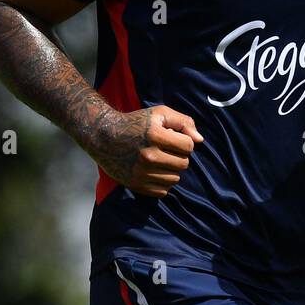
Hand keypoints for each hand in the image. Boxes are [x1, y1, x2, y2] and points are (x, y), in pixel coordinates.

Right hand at [86, 104, 203, 196]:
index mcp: (155, 136)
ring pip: (175, 178)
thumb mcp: (160, 114)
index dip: (184, 141)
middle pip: (184, 164)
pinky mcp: (136, 185)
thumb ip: (183, 122)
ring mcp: (141, 172)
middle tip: (166, 150)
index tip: (174, 139)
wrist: (104, 136)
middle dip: (179, 156)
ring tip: (160, 160)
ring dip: (172, 170)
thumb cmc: (136, 123)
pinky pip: (163, 191)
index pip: (189, 146)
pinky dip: (163, 182)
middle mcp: (148, 156)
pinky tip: (154, 171)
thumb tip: (200, 140)